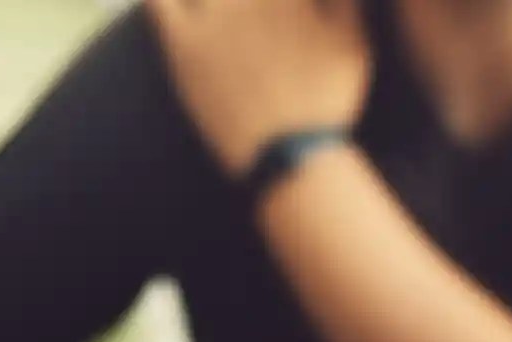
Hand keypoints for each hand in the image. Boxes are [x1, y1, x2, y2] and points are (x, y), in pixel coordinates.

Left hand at [147, 0, 369, 174]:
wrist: (291, 156)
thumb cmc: (329, 102)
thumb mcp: (354, 44)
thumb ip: (343, 1)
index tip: (281, 6)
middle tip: (254, 15)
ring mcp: (212, 18)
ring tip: (225, 12)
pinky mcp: (182, 45)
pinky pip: (157, 2)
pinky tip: (166, 1)